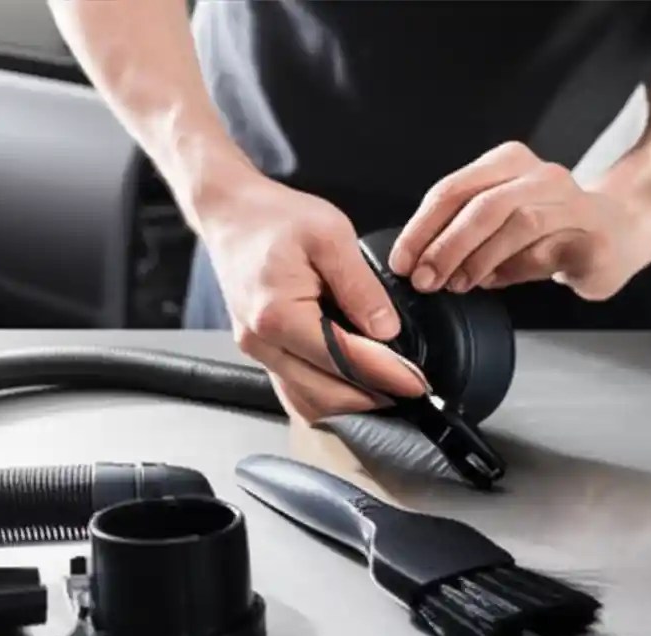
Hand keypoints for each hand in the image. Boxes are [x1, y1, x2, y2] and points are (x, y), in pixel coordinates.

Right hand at [192, 174, 428, 421]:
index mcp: (279, 314)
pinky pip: (295, 391)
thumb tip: (388, 331)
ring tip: (388, 394)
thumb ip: (360, 286)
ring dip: (349, 406)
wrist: (231, 214)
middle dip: (372, 399)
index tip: (418, 382)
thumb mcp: (331, 235)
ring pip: (307, 403)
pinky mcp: (261, 351)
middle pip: (324, 395)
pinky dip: (327, 398)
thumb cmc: (275, 218)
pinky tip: (355, 390)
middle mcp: (262, 342)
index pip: (344, 360)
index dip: (387, 375)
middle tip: (410, 392)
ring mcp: (258, 351)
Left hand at [388, 141, 650, 300]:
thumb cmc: (550, 229)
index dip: (422, 228)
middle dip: (446, 246)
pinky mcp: (592, 236)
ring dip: (479, 260)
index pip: (453, 189)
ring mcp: (571, 202)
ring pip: (516, 224)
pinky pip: (547, 253)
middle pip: (482, 205)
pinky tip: (496, 283)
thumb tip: (417, 262)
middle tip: (425, 279)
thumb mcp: (498, 222)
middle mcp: (541, 174)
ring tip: (457, 285)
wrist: (619, 233)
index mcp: (508, 163)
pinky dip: (514, 271)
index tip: (402, 261)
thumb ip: (461, 233)